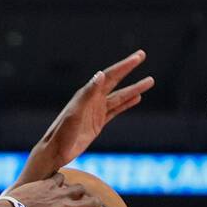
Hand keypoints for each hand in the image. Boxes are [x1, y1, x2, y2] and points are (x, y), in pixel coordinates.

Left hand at [6, 174, 103, 206]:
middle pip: (91, 202)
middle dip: (96, 203)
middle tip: (95, 204)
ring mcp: (58, 194)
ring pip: (79, 187)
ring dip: (80, 190)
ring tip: (79, 191)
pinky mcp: (48, 184)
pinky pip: (60, 177)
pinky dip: (61, 180)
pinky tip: (58, 182)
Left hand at [30, 51, 154, 172]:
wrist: (56, 151)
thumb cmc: (62, 132)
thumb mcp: (75, 112)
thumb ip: (88, 94)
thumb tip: (101, 75)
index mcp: (87, 94)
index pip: (109, 76)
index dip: (124, 66)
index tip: (138, 57)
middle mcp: (93, 99)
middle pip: (115, 81)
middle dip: (128, 68)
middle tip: (142, 55)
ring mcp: (96, 111)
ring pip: (119, 96)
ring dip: (134, 88)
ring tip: (149, 81)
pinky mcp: (98, 123)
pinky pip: (116, 110)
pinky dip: (127, 103)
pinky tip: (137, 98)